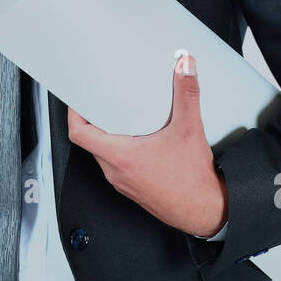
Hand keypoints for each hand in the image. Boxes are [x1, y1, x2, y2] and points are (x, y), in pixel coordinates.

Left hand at [67, 54, 227, 237]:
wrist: (206, 211)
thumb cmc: (194, 182)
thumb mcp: (190, 129)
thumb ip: (187, 94)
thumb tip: (185, 68)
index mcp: (121, 157)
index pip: (79, 134)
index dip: (74, 113)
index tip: (78, 99)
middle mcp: (116, 172)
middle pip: (89, 142)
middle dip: (92, 121)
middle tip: (100, 102)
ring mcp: (123, 182)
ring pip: (102, 155)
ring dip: (106, 136)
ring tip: (119, 118)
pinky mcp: (132, 188)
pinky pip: (115, 166)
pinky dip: (118, 150)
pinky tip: (137, 141)